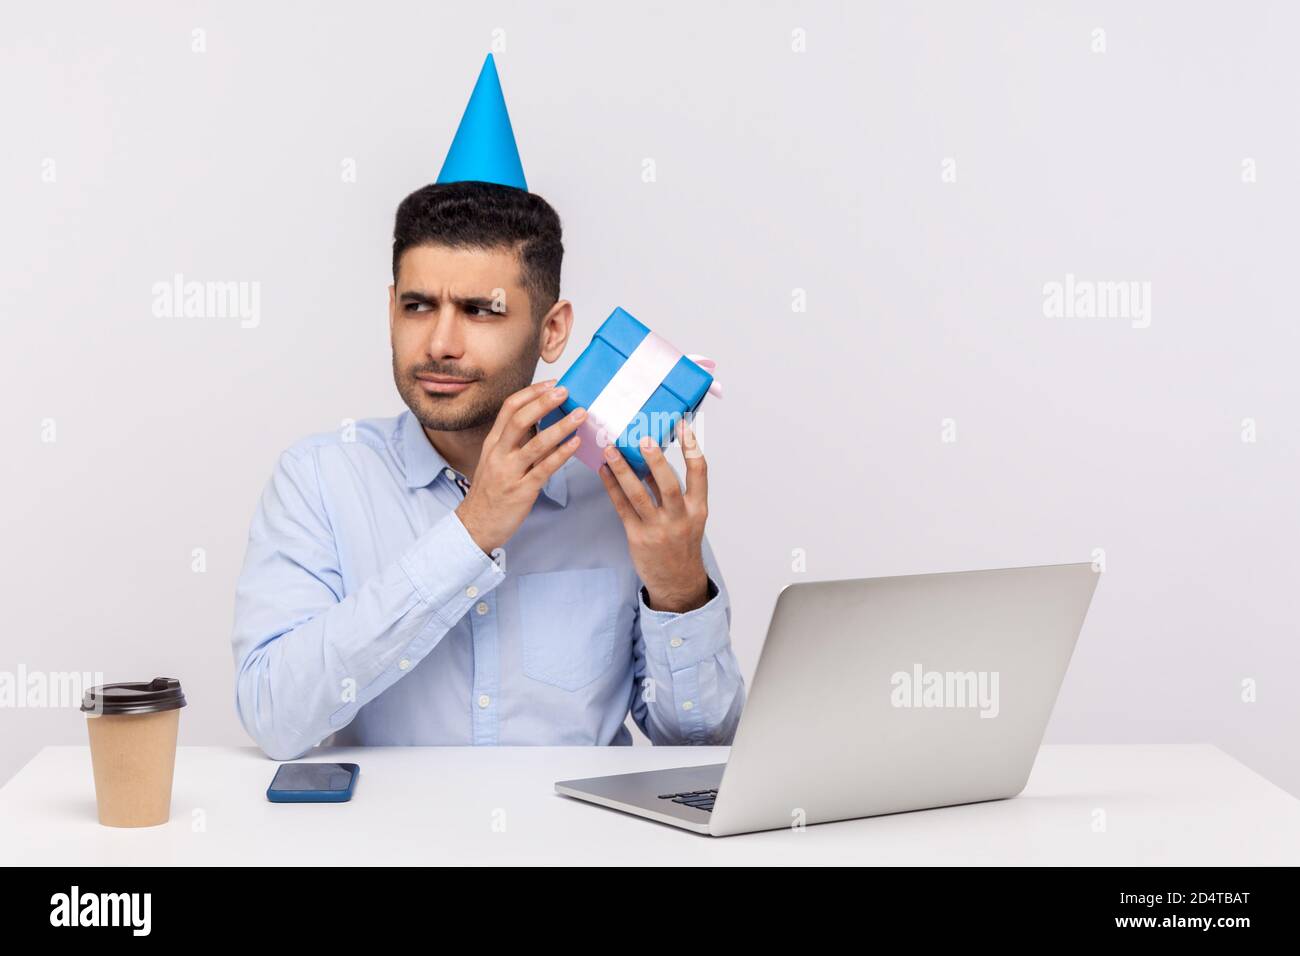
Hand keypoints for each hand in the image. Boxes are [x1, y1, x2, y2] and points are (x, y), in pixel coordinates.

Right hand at [456, 380, 585, 554]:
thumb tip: (543, 422)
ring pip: (536, 444)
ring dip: (560, 427)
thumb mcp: (496, 461)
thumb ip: (516, 442)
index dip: (531, 393)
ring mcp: (510, 472)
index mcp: (493, 443)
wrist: (475, 525)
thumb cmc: (490, 492)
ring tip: (580, 415)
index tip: (551, 383)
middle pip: (520, 419)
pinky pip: (544, 469)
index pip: (509, 408)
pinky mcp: (522, 491)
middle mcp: (499, 454)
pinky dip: (561, 455)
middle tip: (565, 391)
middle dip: (544, 402)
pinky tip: (575, 444)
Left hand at [599, 417, 709, 612]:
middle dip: (655, 460)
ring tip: (611, 450)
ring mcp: (658, 529)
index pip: (699, 473)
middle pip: (668, 484)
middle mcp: (680, 518)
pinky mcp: (638, 537)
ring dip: (623, 470)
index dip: (692, 447)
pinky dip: (612, 487)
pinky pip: (622, 508)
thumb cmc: (681, 544)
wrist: (677, 582)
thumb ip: (673, 491)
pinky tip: (605, 472)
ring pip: (638, 495)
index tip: (684, 425)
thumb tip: (652, 458)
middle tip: (643, 438)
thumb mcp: (689, 518)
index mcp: (697, 508)